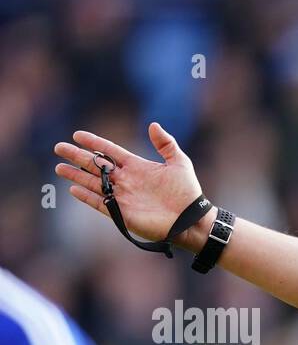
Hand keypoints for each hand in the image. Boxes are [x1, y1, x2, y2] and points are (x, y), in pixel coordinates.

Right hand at [54, 122, 214, 251]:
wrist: (191, 220)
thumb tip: (153, 124)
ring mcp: (123, 196)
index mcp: (137, 166)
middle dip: (77, 156)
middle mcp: (126, 180)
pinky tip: (74, 188)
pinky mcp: (123, 213)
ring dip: (76, 175)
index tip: (78, 135)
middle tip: (59, 147)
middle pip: (96, 165)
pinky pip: (101, 203)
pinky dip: (87, 196)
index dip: (94, 143)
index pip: (110, 151)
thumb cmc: (188, 193)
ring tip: (59, 168)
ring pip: (94, 183)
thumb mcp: (179, 163)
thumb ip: (166, 144)